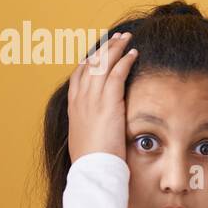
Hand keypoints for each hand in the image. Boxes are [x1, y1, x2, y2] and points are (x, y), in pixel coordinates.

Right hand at [67, 32, 136, 161]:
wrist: (93, 170)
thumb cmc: (92, 161)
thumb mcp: (86, 140)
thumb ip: (91, 128)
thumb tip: (98, 130)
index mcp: (74, 108)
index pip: (79, 76)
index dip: (89, 62)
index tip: (97, 53)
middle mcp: (80, 99)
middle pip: (90, 65)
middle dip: (104, 49)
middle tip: (116, 38)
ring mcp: (92, 100)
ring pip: (103, 65)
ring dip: (115, 48)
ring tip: (126, 38)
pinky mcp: (107, 103)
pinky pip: (115, 74)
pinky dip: (124, 61)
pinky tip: (133, 53)